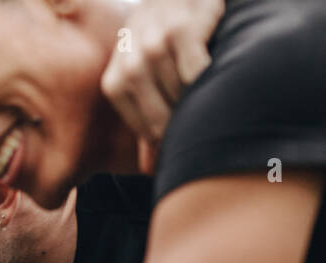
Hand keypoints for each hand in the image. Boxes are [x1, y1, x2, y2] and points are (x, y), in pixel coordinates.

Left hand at [100, 0, 222, 172]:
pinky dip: (208, 74)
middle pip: (164, 114)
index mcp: (116, 83)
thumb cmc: (160, 40)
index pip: (148, 129)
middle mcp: (130, 65)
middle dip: (185, 120)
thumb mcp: (144, 79)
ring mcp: (154, 45)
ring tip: (209, 86)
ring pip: (182, 92)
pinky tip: (213, 63)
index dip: (170, 135)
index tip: (185, 130)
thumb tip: (150, 168)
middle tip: (204, 113)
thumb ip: (147, 121)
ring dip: (199, 96)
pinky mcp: (180, 29)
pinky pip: (197, 70)